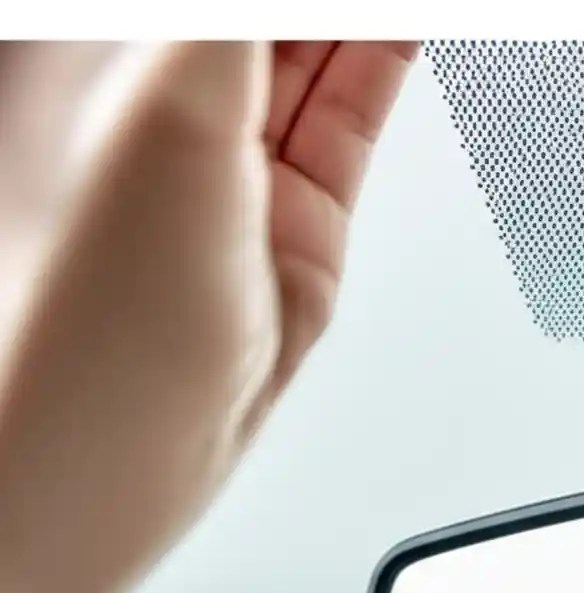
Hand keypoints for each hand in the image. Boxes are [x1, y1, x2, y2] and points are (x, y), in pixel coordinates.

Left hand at [0, 41, 416, 592]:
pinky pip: (352, 103)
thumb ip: (242, 20)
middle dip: (327, 2)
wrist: (102, 473)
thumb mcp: (170, 111)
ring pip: (319, 43)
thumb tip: (302, 10)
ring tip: (428, 2)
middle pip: (271, 11)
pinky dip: (393, 56)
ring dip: (371, 19)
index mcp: (91, 47)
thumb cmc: (75, 326)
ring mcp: (232, 150)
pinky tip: (417, 26)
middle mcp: (159, 88)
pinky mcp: (295, 208)